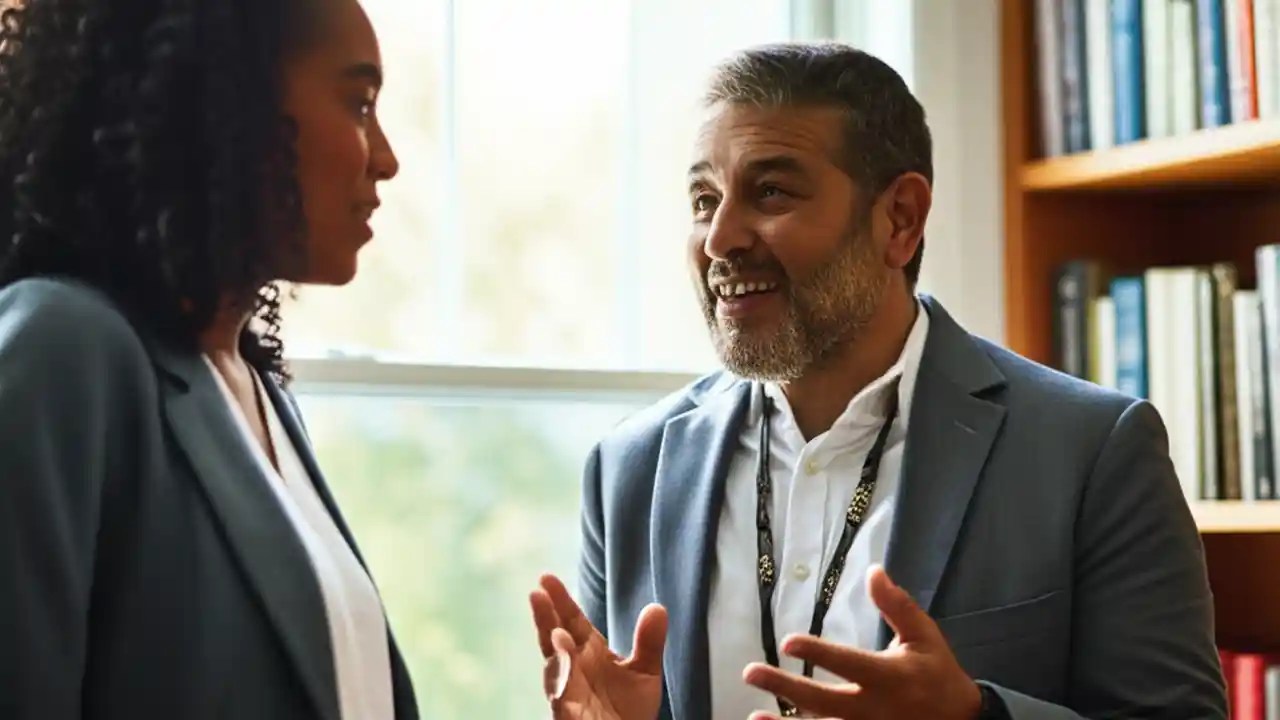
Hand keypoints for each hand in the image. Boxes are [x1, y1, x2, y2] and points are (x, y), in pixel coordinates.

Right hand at [529, 573, 666, 719]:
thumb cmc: (629, 709)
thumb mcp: (645, 671)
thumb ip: (648, 642)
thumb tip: (658, 608)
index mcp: (589, 652)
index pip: (572, 621)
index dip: (561, 601)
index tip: (547, 578)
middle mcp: (573, 668)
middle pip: (554, 638)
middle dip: (546, 618)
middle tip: (538, 593)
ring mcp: (568, 692)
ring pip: (555, 669)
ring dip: (556, 652)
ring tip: (557, 633)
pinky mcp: (568, 715)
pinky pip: (561, 700)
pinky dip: (562, 686)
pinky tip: (565, 671)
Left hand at [743, 564, 981, 719]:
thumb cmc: (937, 674)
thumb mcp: (924, 637)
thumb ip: (898, 606)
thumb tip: (874, 571)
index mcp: (888, 676)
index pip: (847, 663)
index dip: (817, 652)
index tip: (787, 641)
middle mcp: (874, 709)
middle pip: (823, 702)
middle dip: (785, 688)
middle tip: (750, 673)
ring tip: (754, 717)